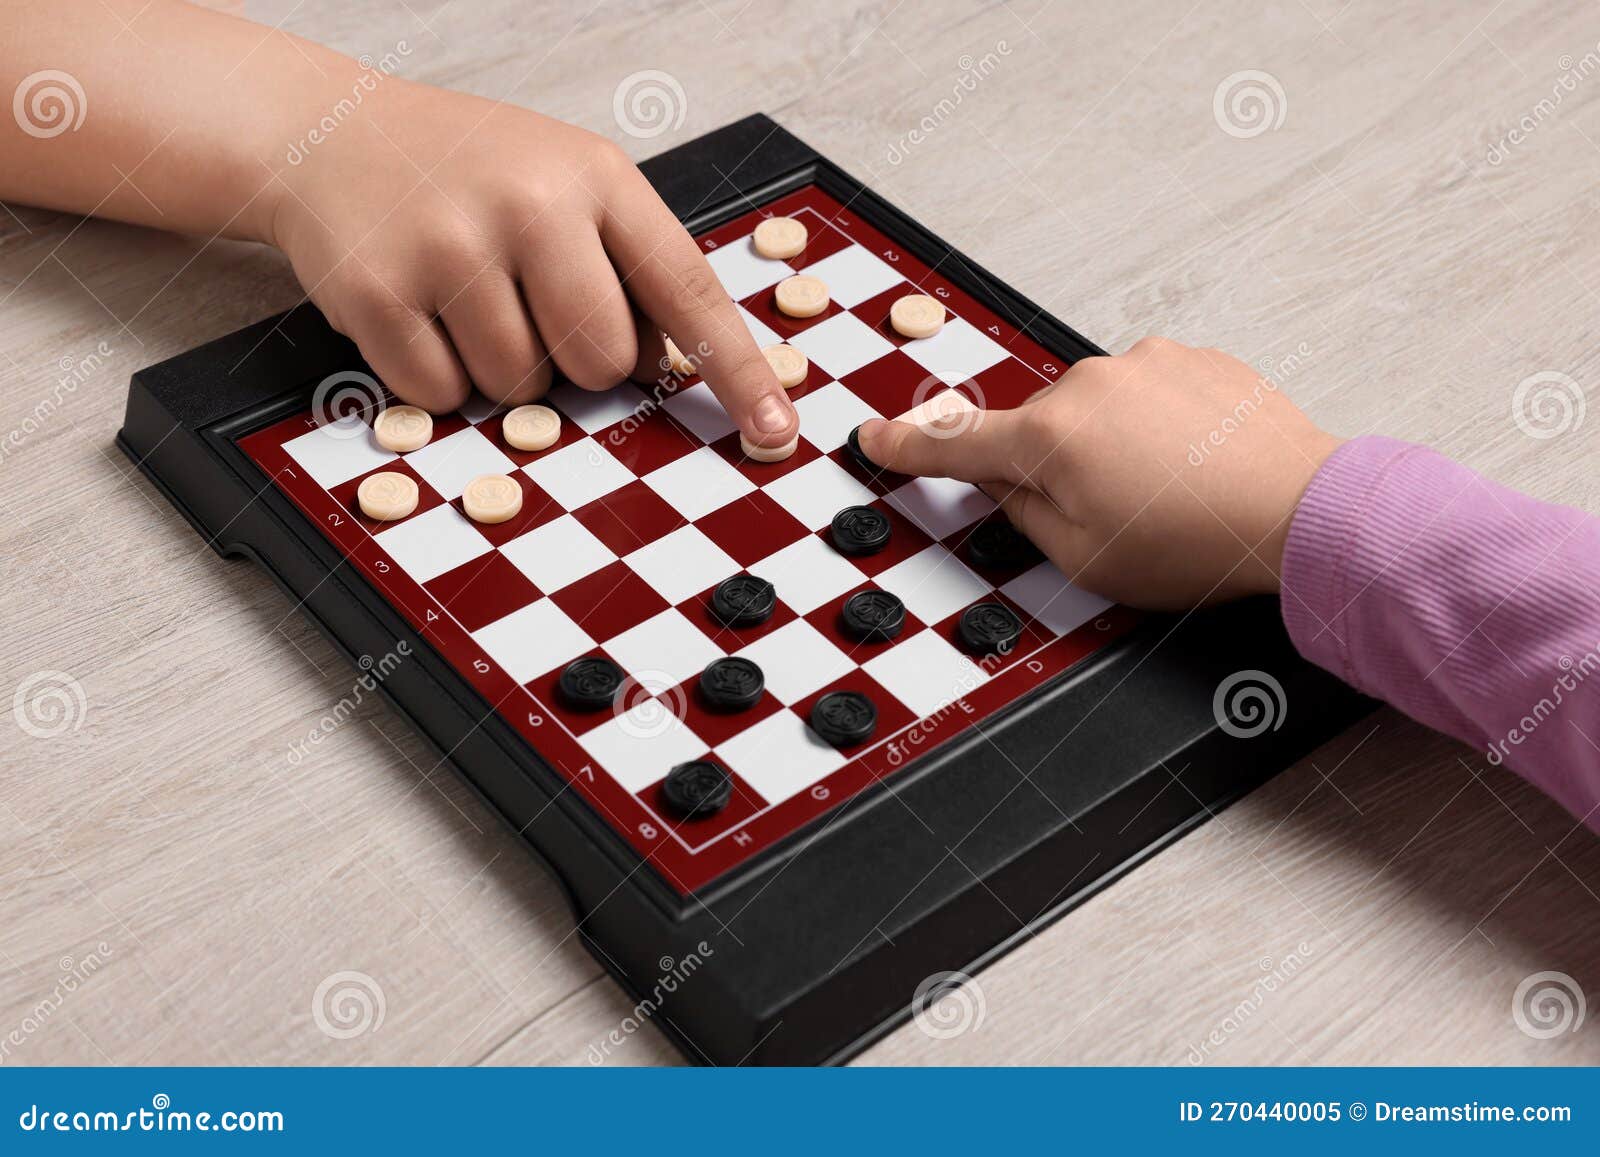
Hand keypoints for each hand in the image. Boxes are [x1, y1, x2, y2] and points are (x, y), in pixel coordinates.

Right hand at [266, 80, 795, 443]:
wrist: (332, 134)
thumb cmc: (470, 173)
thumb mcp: (566, 183)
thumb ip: (627, 266)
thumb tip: (678, 373)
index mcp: (596, 178)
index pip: (689, 291)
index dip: (739, 370)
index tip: (778, 429)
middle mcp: (531, 204)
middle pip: (602, 363)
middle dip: (577, 362)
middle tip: (532, 304)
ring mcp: (451, 247)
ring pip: (523, 390)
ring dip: (501, 369)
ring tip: (467, 296)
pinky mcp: (381, 293)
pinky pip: (443, 396)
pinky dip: (436, 377)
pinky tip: (420, 311)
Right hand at [857, 337, 1341, 608]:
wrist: (1302, 510)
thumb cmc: (1202, 543)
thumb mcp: (1085, 559)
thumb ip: (1022, 512)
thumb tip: (997, 480)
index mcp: (1050, 438)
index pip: (956, 444)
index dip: (908, 447)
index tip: (876, 437)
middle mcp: (1090, 385)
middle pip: (1036, 431)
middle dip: (1055, 470)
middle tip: (1109, 517)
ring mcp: (1144, 364)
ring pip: (1094, 411)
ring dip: (1111, 448)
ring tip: (1166, 496)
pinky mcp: (1191, 359)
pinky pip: (1145, 395)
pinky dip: (1155, 430)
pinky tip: (1190, 468)